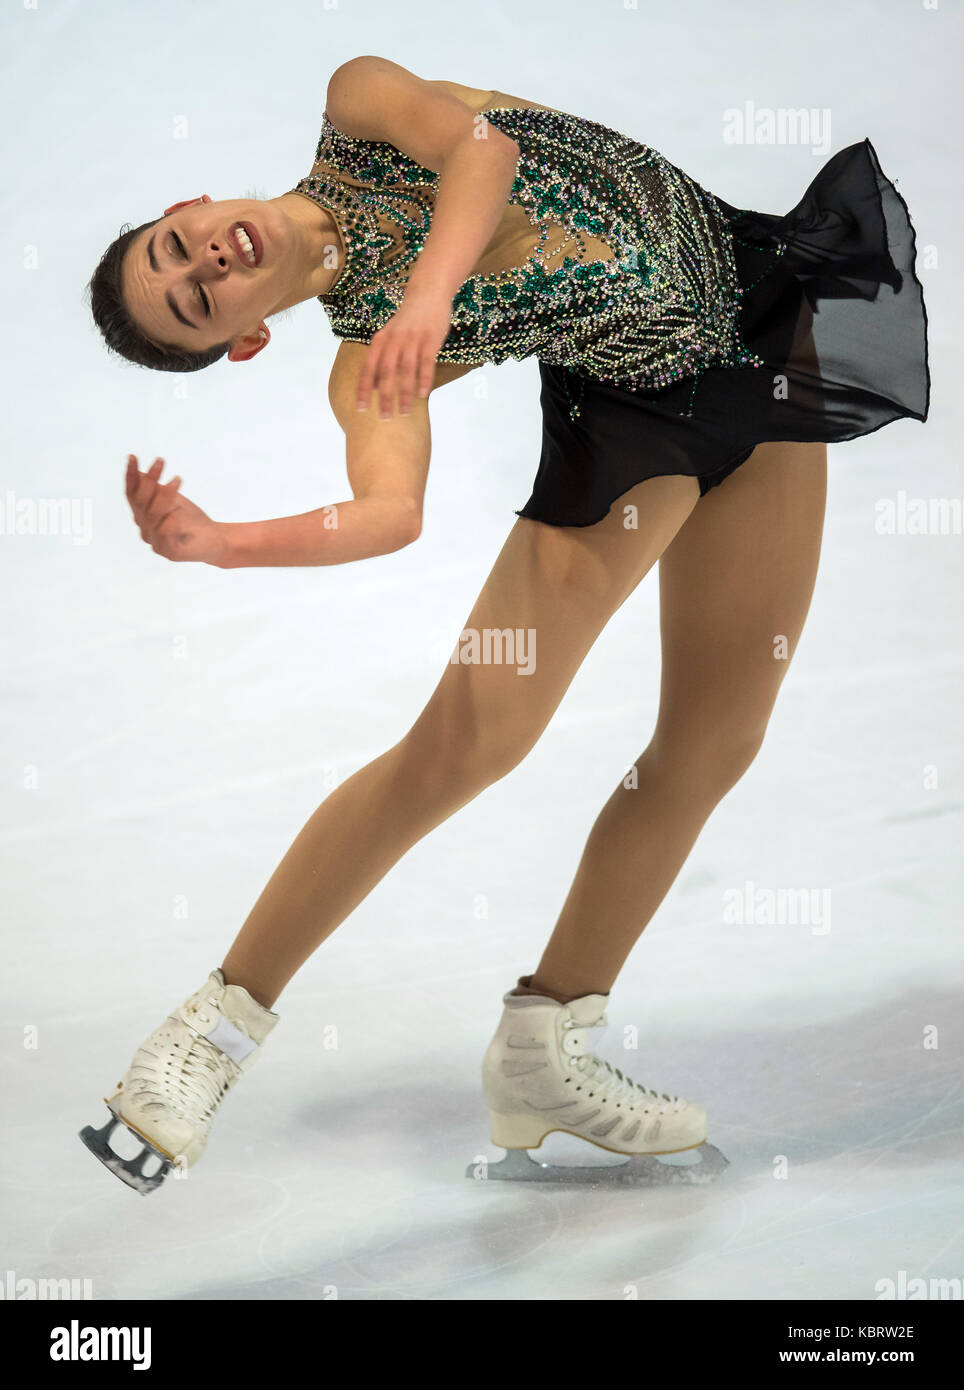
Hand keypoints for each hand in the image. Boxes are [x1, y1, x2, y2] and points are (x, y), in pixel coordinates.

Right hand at [125, 455, 228, 565]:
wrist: (217, 540)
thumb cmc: (192, 519)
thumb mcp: (172, 499)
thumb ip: (154, 489)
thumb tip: (137, 470)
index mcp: (143, 518)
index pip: (132, 495)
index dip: (130, 476)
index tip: (132, 457)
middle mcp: (145, 531)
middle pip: (140, 503)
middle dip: (148, 480)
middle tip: (160, 461)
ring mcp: (156, 543)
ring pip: (153, 515)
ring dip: (164, 495)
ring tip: (177, 480)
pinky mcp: (169, 552)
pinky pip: (167, 530)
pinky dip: (173, 518)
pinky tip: (181, 511)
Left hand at [355, 289, 452, 417]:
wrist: (427, 293)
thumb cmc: (408, 321)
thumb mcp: (389, 337)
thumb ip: (380, 359)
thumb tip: (373, 386)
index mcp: (380, 340)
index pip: (368, 368)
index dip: (363, 389)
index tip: (360, 409)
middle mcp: (393, 340)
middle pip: (386, 372)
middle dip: (384, 397)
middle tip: (385, 418)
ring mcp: (412, 339)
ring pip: (405, 370)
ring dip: (404, 393)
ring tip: (404, 412)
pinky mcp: (430, 339)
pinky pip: (426, 362)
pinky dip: (423, 379)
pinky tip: (422, 395)